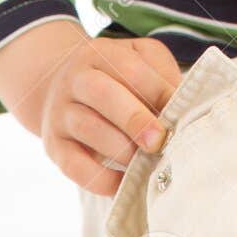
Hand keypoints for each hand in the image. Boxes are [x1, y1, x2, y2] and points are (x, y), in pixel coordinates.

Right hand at [0, 22, 182, 195]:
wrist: (55, 85)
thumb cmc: (112, 75)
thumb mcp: (136, 57)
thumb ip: (160, 72)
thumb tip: (183, 102)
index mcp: (100, 53)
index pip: (130, 69)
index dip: (158, 91)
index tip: (181, 111)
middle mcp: (76, 79)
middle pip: (104, 95)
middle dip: (135, 120)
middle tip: (159, 140)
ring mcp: (60, 113)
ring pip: (88, 129)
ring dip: (121, 150)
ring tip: (146, 162)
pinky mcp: (54, 146)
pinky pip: (74, 165)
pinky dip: (100, 179)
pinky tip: (123, 183)